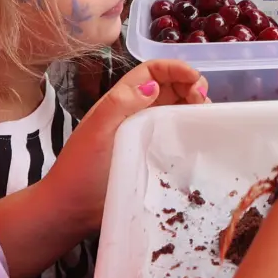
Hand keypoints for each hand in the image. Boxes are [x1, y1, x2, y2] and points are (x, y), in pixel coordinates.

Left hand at [42, 60, 207, 231]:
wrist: (71, 209)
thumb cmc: (80, 168)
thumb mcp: (96, 132)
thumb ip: (119, 105)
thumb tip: (152, 86)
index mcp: (123, 101)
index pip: (153, 72)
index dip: (175, 68)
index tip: (196, 81)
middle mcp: (137, 113)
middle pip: (170, 87)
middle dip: (191, 85)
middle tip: (203, 101)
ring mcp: (146, 135)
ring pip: (177, 110)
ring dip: (194, 107)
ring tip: (205, 117)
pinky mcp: (153, 156)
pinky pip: (177, 137)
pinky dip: (192, 131)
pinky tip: (200, 138)